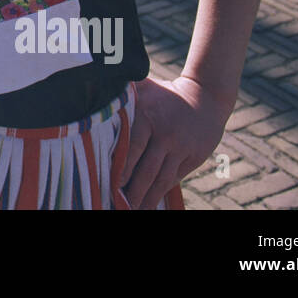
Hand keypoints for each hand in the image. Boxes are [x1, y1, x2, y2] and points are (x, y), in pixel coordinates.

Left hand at [117, 75, 233, 208]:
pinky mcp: (195, 157)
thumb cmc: (163, 93)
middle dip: (132, 191)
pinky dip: (161, 192)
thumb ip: (121, 95)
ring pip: (162, 179)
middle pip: (147, 169)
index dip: (121, 168)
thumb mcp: (143, 88)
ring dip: (147, 198)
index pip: (132, 147)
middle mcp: (166, 133)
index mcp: (148, 114)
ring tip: (134, 209)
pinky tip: (151, 202)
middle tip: (118, 204)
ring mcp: (182, 147)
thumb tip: (92, 96)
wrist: (205, 96)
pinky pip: (175, 178)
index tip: (109, 184)